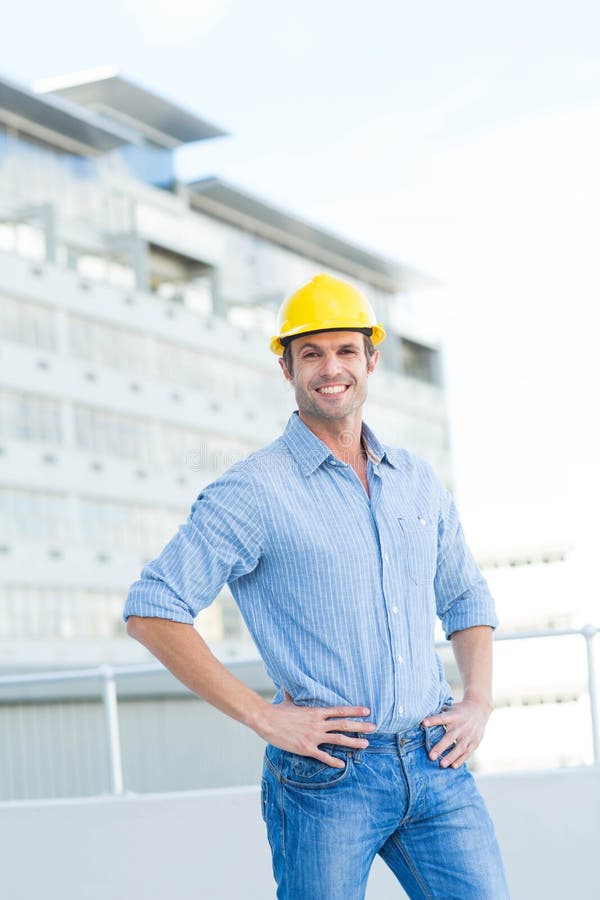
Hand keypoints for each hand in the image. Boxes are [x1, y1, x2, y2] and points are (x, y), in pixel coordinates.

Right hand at [257, 690, 376, 768]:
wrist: (267, 720)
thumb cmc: (278, 711)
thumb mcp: (288, 701)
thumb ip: (293, 695)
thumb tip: (288, 685)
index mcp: (316, 712)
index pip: (340, 710)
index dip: (355, 710)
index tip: (367, 711)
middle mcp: (318, 723)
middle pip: (344, 724)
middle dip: (360, 726)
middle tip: (374, 727)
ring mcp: (313, 736)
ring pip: (338, 740)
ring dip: (353, 742)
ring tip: (365, 744)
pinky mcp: (306, 748)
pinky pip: (323, 756)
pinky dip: (333, 761)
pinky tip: (342, 764)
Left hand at [421, 696, 492, 768]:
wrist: (479, 709)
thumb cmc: (459, 710)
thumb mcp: (450, 708)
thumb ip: (439, 714)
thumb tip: (421, 718)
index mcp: (453, 716)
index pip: (442, 718)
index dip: (432, 720)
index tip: (423, 723)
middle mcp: (461, 726)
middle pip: (449, 737)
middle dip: (440, 747)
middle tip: (431, 757)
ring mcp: (469, 735)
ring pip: (459, 748)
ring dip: (451, 757)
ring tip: (442, 764)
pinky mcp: (475, 742)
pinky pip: (467, 752)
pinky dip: (461, 760)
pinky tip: (453, 766)